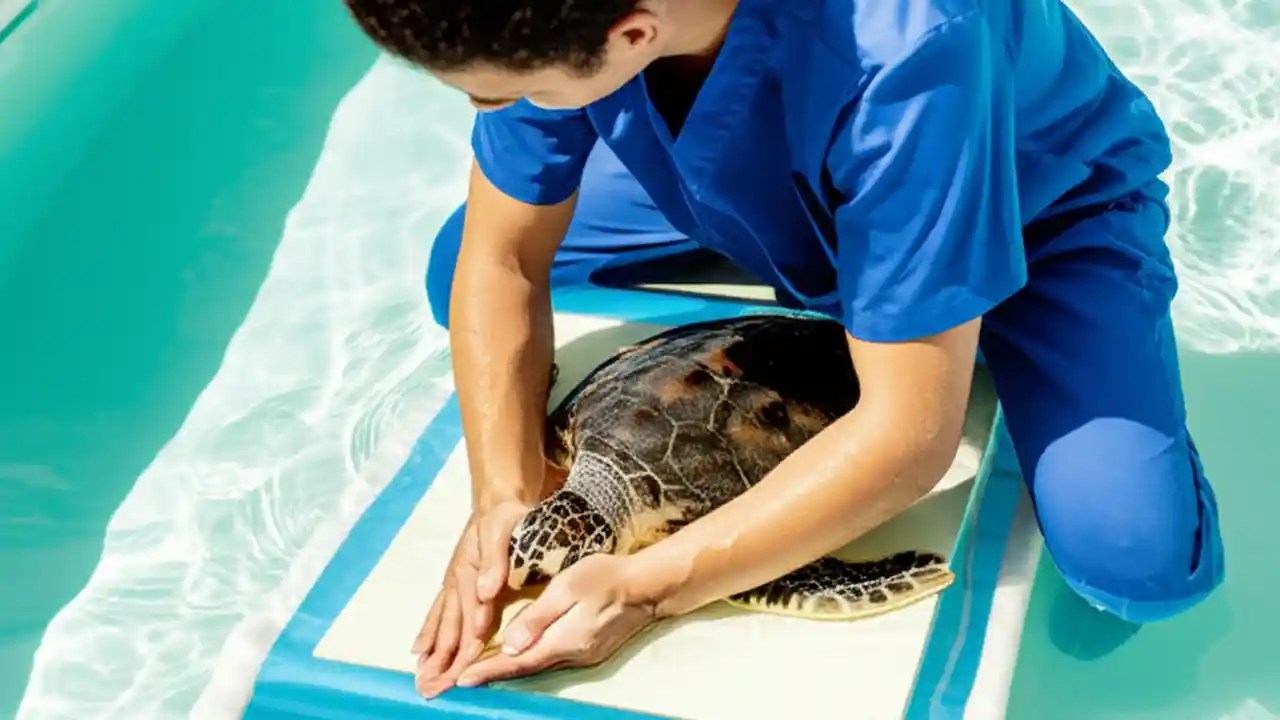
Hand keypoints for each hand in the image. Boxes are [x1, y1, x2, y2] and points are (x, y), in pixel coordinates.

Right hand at [412, 498, 529, 697]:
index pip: (472, 609)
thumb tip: (487, 592)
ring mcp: (453, 581)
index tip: (469, 657)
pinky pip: (438, 611)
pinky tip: (419, 650)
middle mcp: (457, 578)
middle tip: (433, 684)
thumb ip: (496, 559)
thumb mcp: (504, 527)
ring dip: (433, 650)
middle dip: (443, 655)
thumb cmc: (505, 512)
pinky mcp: (454, 581)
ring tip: (421, 675)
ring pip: (441, 621)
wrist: (498, 497)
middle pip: (451, 622)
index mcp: (470, 568)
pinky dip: (429, 632)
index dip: (471, 633)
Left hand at [455, 554, 656, 687]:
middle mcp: (573, 656)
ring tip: (483, 670)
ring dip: (512, 669)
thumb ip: (538, 617)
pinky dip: (531, 660)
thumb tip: (510, 646)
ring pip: (540, 665)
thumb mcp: (568, 588)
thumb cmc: (605, 577)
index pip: (518, 662)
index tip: (462, 680)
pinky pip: (553, 660)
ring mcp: (585, 656)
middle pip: (526, 669)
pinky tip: (520, 656)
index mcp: (564, 640)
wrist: (647, 586)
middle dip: (494, 674)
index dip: (489, 670)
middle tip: (462, 679)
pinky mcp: (592, 651)